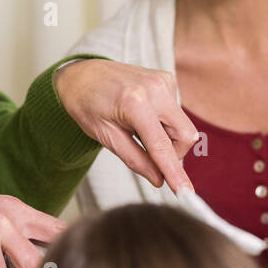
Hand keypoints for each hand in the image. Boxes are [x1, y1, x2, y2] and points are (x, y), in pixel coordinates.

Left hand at [54, 59, 197, 190]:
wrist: (81, 74)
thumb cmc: (87, 105)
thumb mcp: (105, 137)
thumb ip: (134, 159)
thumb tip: (159, 179)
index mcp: (135, 103)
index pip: (162, 146)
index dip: (175, 172)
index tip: (186, 193)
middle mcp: (155, 89)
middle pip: (185, 136)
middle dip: (173, 153)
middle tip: (148, 155)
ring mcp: (163, 81)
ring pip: (182, 126)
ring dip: (166, 137)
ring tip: (136, 129)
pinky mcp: (166, 79)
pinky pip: (176, 113)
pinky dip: (163, 123)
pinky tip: (141, 117)